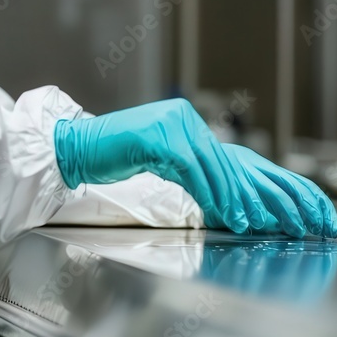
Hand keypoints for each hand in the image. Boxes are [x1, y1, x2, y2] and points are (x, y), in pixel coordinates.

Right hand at [53, 98, 335, 237]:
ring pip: (210, 164)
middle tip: (258, 219)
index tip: (257, 208)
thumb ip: (188, 166)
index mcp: (183, 118)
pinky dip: (205, 191)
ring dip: (228, 197)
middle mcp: (180, 115)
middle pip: (222, 159)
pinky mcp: (155, 135)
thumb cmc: (115, 156)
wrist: (78, 148)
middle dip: (243, 192)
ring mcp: (168, 122)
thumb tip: (221, 193)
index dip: (242, 183)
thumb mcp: (160, 159)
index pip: (222, 154)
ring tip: (240, 220)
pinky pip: (189, 168)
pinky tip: (215, 210)